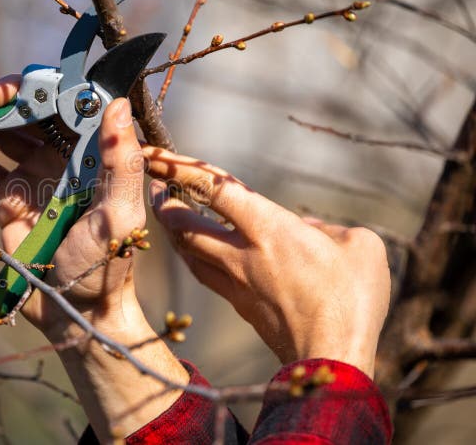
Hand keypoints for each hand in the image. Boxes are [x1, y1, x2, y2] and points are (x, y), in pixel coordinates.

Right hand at [0, 78, 188, 438]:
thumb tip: (115, 102)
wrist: (75, 310)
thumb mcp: (119, 215)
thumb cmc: (107, 265)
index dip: (25, 89)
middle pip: (17, 108)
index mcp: (88, 148)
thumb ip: (122, 162)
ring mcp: (28, 170)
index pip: (55, 102)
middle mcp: (58, 151)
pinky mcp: (4, 195)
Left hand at [143, 147, 389, 376]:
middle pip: (183, 224)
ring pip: (187, 251)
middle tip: (154, 185)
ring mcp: (236, 282)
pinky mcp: (239, 306)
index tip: (154, 155)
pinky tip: (194, 252)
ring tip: (167, 213)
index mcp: (268, 228)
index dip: (178, 167)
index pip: (212, 188)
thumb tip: (307, 230)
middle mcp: (242, 253)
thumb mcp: (360, 246)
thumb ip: (328, 229)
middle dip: (162, 202)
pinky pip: (204, 274)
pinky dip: (192, 256)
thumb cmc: (353, 299)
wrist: (333, 360)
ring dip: (172, 230)